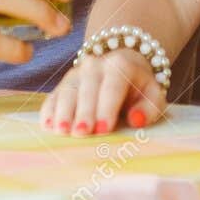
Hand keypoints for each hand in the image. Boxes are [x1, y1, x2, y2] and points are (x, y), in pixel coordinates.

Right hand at [40, 47, 166, 135]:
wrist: (122, 68)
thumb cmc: (138, 89)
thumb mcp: (152, 96)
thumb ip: (149, 108)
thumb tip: (136, 119)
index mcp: (120, 65)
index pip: (112, 87)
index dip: (107, 108)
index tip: (104, 129)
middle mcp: (94, 65)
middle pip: (87, 90)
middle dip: (84, 113)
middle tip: (81, 133)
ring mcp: (75, 73)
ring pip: (67, 92)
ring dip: (64, 112)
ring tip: (62, 131)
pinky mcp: (63, 84)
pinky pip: (54, 96)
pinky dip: (50, 110)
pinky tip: (47, 125)